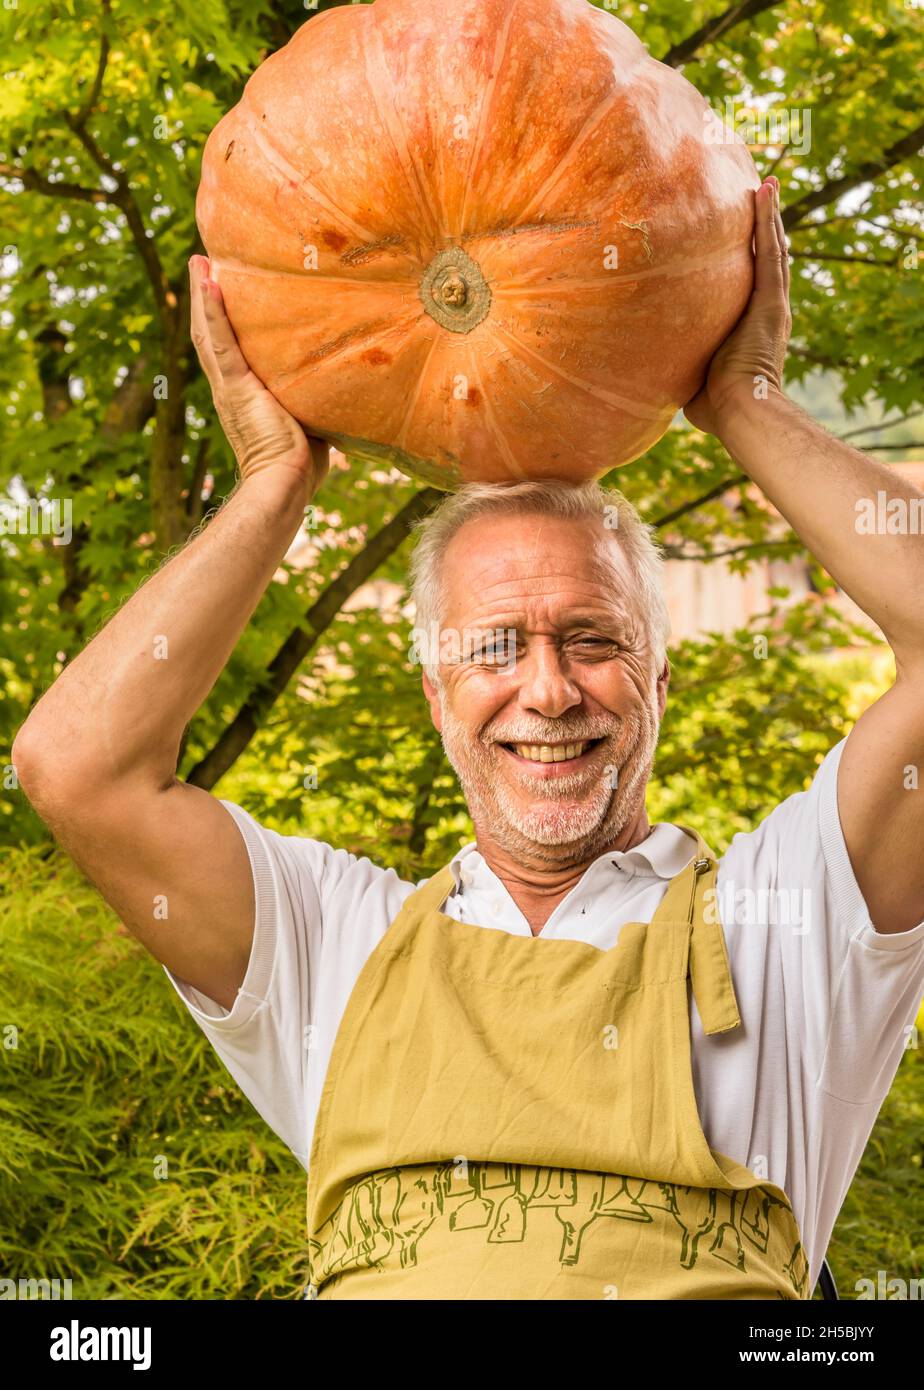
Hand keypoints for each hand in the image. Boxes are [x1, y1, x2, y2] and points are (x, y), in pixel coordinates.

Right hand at [188, 254, 329, 492]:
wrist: (286, 482)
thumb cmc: (304, 462)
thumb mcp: (311, 417)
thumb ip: (317, 396)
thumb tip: (347, 383)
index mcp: (243, 394)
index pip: (228, 349)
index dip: (222, 321)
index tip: (222, 291)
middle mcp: (229, 387)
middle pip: (210, 333)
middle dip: (206, 298)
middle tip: (203, 262)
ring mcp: (229, 385)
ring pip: (208, 330)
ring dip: (202, 294)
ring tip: (199, 260)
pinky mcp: (235, 385)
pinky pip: (219, 339)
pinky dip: (210, 308)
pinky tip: (208, 279)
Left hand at [684, 177, 791, 436]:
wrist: (741, 410)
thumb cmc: (715, 407)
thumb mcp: (694, 377)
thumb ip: (680, 366)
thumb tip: (651, 371)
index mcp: (751, 327)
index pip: (751, 283)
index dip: (748, 259)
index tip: (741, 238)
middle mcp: (767, 311)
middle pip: (766, 259)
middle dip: (764, 228)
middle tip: (759, 196)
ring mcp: (771, 303)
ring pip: (771, 248)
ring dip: (769, 215)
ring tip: (766, 185)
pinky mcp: (770, 300)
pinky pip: (768, 250)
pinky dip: (768, 218)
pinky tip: (764, 190)